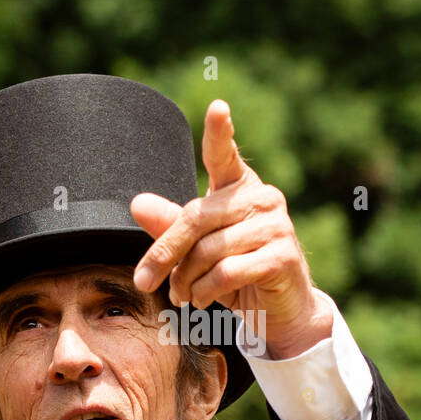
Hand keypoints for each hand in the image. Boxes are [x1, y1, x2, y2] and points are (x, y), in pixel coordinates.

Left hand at [130, 99, 331, 359]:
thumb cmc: (238, 275)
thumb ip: (171, 228)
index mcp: (240, 188)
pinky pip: (227, 272)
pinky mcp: (283, 256)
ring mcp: (277, 226)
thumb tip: (137, 203)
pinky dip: (205, 292)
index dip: (220, 133)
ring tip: (182, 297)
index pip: (225, 156)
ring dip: (186, 281)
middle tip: (145, 281)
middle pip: (196, 218)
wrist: (279, 311)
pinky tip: (201, 301)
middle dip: (164, 253)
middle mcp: (262, 199)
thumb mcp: (200, 252)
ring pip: (209, 250)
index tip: (218, 107)